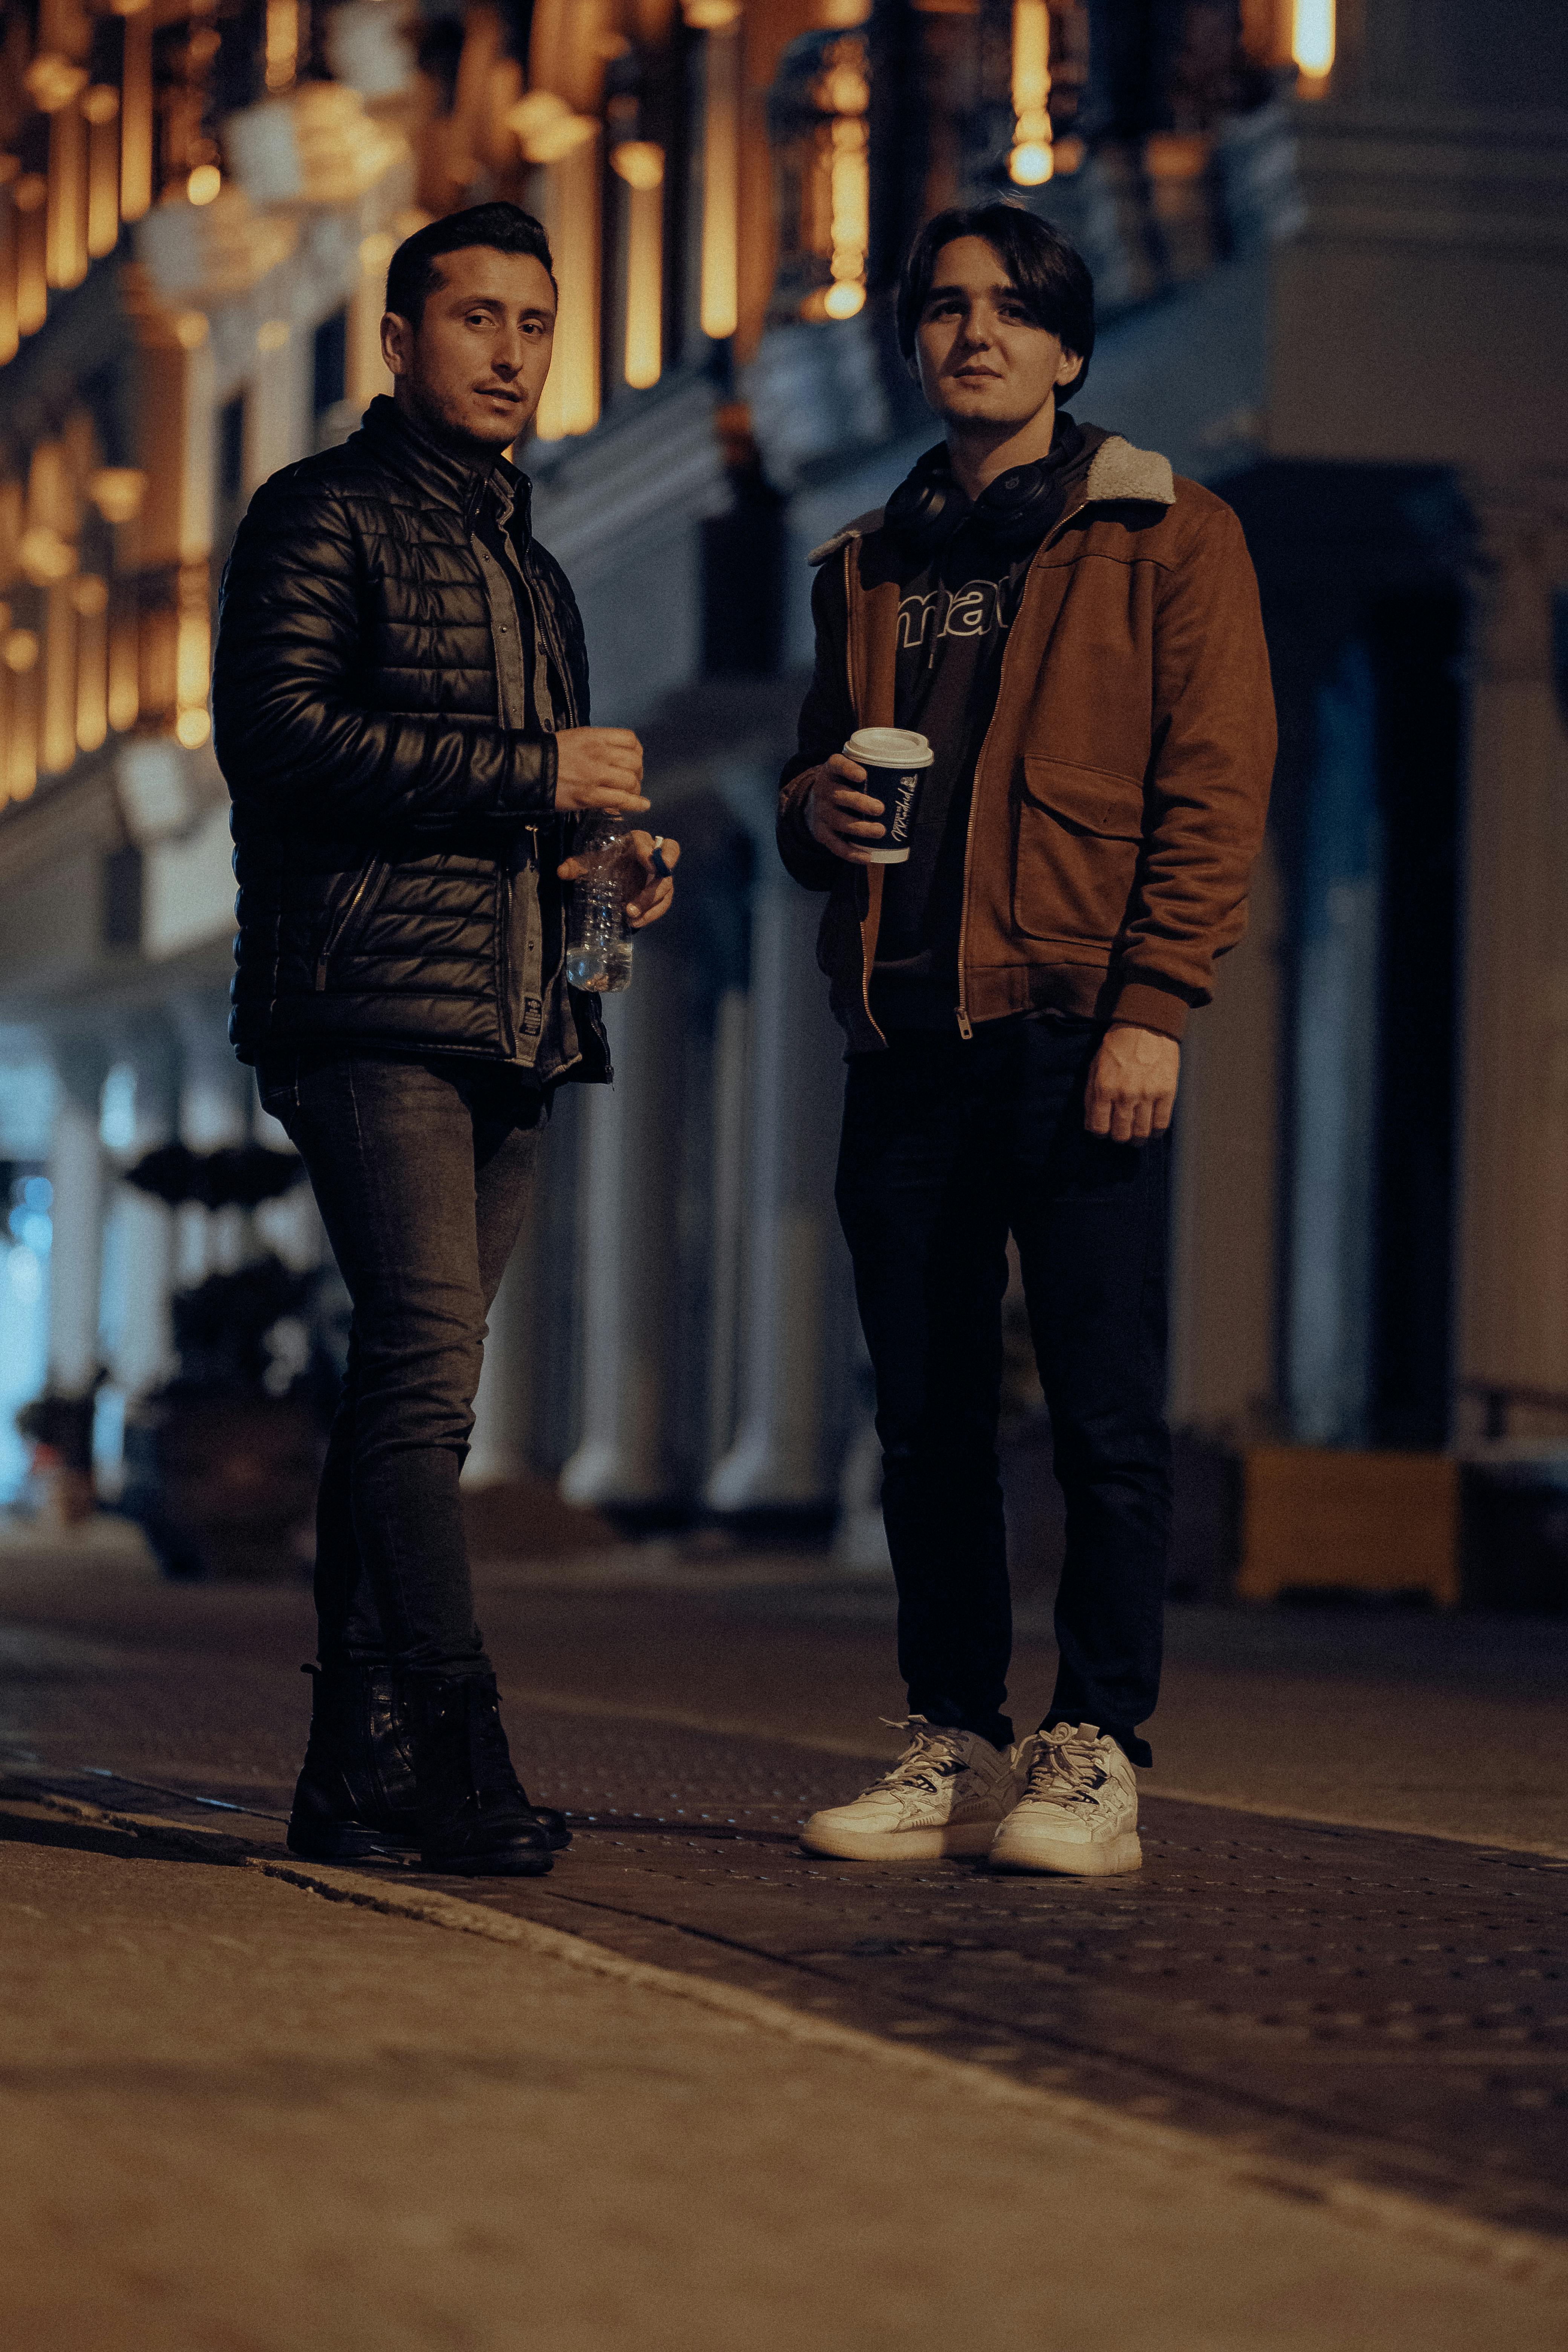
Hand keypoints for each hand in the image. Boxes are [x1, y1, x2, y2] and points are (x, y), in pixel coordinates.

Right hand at [554, 726, 649, 815]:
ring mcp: (595, 776)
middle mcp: (599, 754)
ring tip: (631, 793)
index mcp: (595, 737)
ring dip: (635, 789)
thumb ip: (597, 744)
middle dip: (637, 772)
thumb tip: (614, 755)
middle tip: (632, 779)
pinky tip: (643, 805)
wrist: (529, 769)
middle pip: (634, 761)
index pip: (630, 739)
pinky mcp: (590, 796)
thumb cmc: (550, 754)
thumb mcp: (576, 738)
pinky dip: (636, 804)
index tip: (634, 759)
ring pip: (630, 781)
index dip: (637, 751)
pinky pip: (621, 800)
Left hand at [557, 830, 680, 929]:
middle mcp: (653, 855)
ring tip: (632, 916)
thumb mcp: (590, 863)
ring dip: (652, 903)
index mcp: (636, 842)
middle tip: (647, 895)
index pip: (647, 840)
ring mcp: (660, 874)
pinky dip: (653, 913)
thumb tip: (562, 872)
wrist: (613, 872)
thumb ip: (577, 866)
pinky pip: (664, 902)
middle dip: (659, 878)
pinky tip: (637, 922)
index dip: (650, 851)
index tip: (649, 866)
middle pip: (669, 858)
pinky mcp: (662, 891)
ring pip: (667, 885)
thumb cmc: (604, 862)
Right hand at [803, 753, 886, 862]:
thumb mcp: (847, 773)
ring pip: (839, 821)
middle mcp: (823, 790)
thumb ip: (870, 773)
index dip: (848, 769)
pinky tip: (867, 857)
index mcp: (831, 771)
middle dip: (859, 803)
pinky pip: (836, 845)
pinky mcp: (821, 833)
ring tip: (880, 831)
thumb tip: (910, 783)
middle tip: (879, 809)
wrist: (811, 804)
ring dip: (860, 828)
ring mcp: (821, 813)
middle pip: (839, 796)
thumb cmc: (842, 786)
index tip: (863, 775)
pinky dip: (852, 853)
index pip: (837, 765)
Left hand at [1084, 1024, 1179, 1143]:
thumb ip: (1090, 1097)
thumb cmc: (1117, 1047)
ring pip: (1141, 1133)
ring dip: (1137, 1139)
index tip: (1104, 1132)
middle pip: (1121, 1134)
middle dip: (1119, 1137)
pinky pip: (1161, 1124)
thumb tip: (1090, 1125)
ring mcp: (1147, 1094)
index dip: (1101, 1134)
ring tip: (1137, 1135)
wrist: (1145, 1027)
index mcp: (1104, 1088)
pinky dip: (1155, 1132)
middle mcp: (1125, 1095)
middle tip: (1122, 1134)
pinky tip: (1152, 1130)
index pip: (1099, 1128)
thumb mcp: (1094, 1067)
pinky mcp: (1167, 1092)